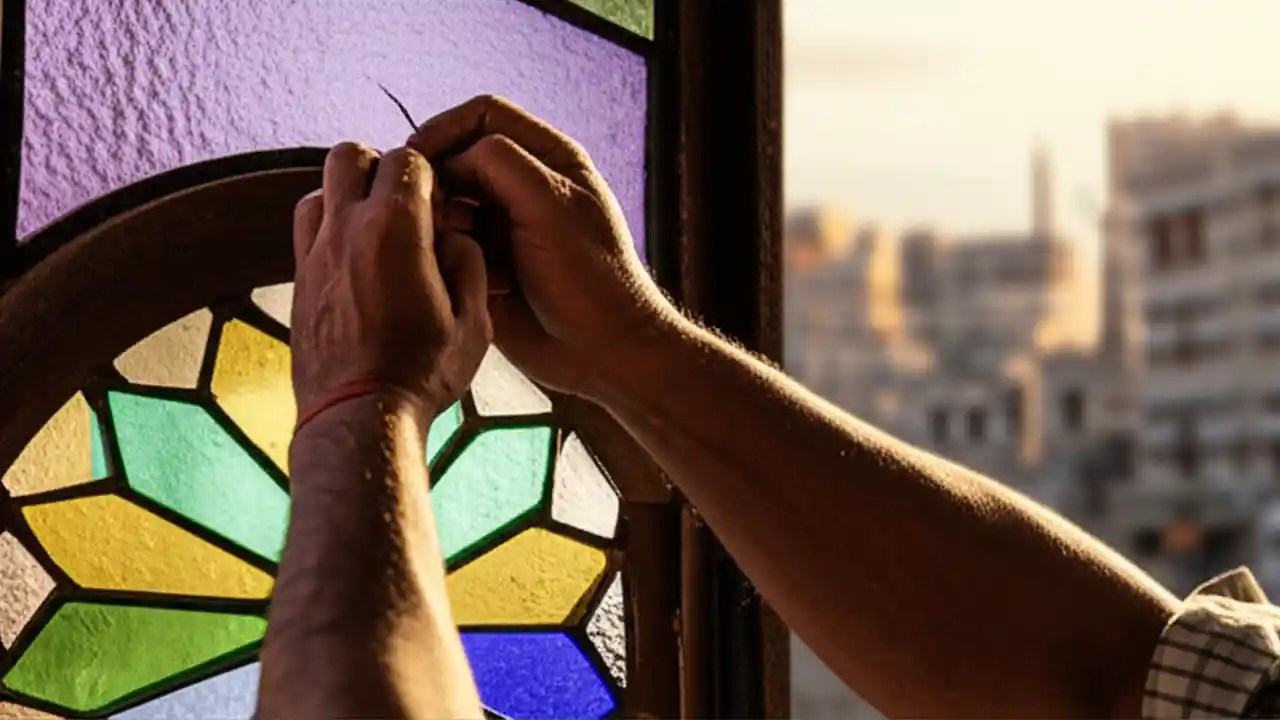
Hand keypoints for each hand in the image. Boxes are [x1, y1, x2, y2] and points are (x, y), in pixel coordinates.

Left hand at [291, 142, 491, 427]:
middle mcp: (347, 229)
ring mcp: (315, 253)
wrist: (360, 417)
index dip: (430, 176)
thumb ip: (468, 262)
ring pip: (321, 186)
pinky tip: (355, 257)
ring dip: (349, 194)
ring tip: (376, 229)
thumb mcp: (474, 320)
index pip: (407, 158)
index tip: (443, 210)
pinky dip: (328, 224)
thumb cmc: (423, 373)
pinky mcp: (299, 279)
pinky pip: (307, 225)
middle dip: (381, 168)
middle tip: (405, 206)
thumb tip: (452, 236)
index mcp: (396, 229)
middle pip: (350, 155)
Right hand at [407, 95, 681, 399]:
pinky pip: (448, 249)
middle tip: (438, 215)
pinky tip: (480, 283)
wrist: (602, 351)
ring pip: (446, 206)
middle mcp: (521, 187)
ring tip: (468, 254)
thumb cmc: (591, 276)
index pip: (482, 116)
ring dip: (445, 225)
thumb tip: (449, 159)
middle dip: (439, 182)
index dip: (445, 128)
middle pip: (456, 159)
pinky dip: (452, 259)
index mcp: (546, 159)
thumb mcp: (550, 203)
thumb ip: (500, 162)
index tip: (416, 155)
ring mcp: (501, 228)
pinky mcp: (485, 266)